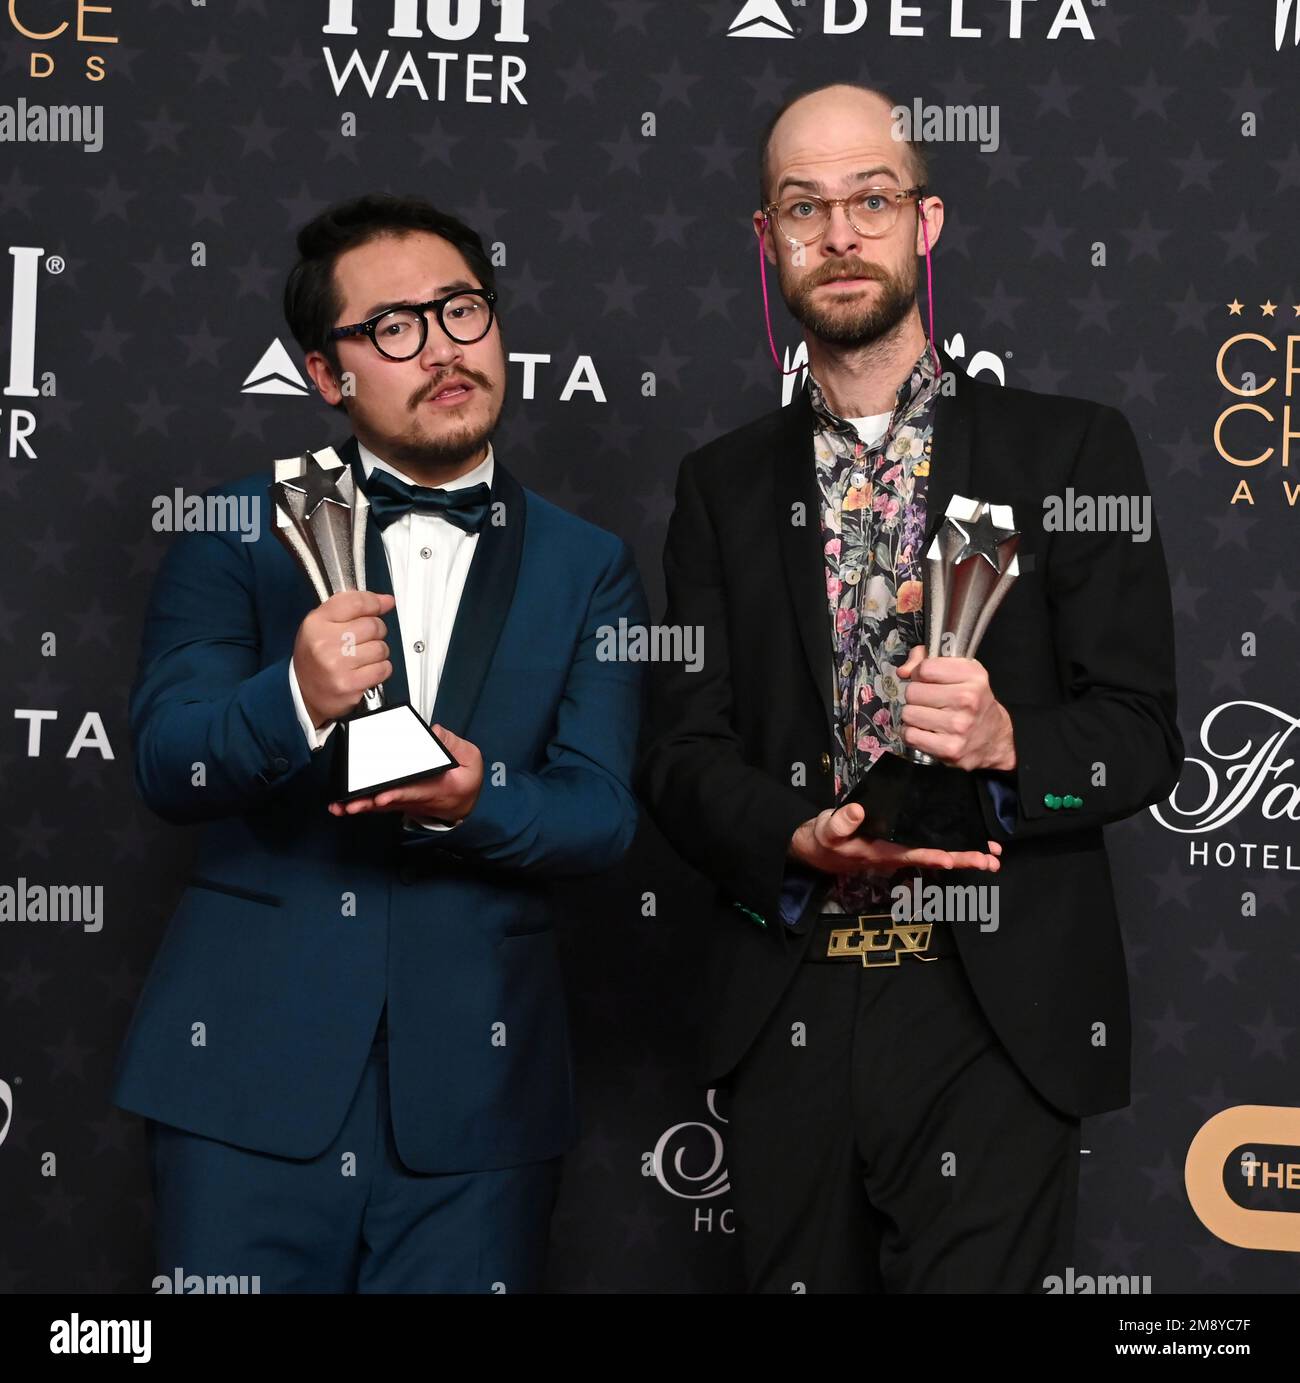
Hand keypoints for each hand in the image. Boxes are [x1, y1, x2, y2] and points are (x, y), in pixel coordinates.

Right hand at [293, 591, 395, 727]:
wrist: (303, 692)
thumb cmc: (316, 655)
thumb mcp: (322, 623)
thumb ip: (352, 606)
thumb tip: (386, 601)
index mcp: (316, 623)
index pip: (356, 602)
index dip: (374, 603)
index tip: (381, 605)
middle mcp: (324, 642)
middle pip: (373, 625)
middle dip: (376, 631)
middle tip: (364, 639)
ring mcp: (337, 665)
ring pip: (381, 648)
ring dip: (378, 653)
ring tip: (362, 657)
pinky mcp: (349, 684)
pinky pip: (383, 669)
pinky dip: (380, 669)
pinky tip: (365, 670)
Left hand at [328, 725, 483, 819]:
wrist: (464, 806)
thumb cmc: (465, 783)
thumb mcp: (471, 760)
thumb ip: (453, 744)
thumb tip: (435, 732)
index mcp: (436, 787)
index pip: (414, 791)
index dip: (397, 794)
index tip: (382, 795)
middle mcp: (417, 798)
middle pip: (390, 801)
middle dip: (369, 802)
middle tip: (349, 804)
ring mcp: (407, 803)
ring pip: (381, 805)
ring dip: (360, 806)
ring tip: (340, 806)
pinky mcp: (399, 802)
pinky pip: (378, 805)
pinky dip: (361, 805)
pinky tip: (343, 805)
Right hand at [789, 801, 1001, 873]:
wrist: (822, 849)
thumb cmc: (825, 839)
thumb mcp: (827, 830)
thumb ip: (841, 822)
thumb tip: (858, 810)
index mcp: (883, 852)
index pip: (912, 854)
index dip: (931, 856)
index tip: (952, 858)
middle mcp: (898, 854)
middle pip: (935, 857)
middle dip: (964, 859)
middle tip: (992, 860)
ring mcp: (903, 850)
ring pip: (938, 853)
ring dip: (965, 855)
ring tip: (991, 855)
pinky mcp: (903, 843)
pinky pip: (932, 846)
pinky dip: (953, 845)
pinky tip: (968, 843)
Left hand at [897, 645, 1015, 771]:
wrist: (994, 739)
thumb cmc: (972, 702)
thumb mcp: (960, 672)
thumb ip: (926, 660)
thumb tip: (903, 672)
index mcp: (973, 676)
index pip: (925, 668)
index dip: (921, 674)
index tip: (928, 681)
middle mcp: (968, 699)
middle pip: (913, 691)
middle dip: (917, 696)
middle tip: (931, 702)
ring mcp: (959, 726)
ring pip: (908, 714)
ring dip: (914, 716)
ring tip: (929, 718)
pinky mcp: (949, 748)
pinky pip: (910, 735)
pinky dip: (912, 734)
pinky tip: (926, 732)